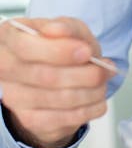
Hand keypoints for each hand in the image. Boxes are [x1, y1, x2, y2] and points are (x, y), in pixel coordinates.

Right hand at [0, 17, 110, 147]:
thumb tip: (59, 31)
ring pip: (57, 99)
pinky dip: (88, 110)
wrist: (54, 74)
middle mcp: (5, 68)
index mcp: (8, 38)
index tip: (86, 51)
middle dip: (84, 74)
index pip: (26, 48)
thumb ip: (67, 28)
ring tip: (104, 81)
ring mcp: (14, 96)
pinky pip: (62, 118)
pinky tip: (98, 100)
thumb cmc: (60, 47)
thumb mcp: (68, 30)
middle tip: (105, 69)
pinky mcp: (29, 119)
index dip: (59, 51)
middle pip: (45, 76)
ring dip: (90, 91)